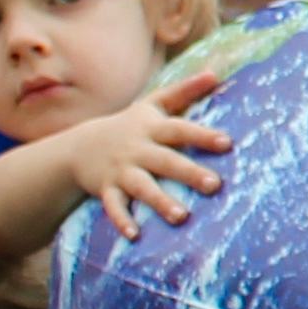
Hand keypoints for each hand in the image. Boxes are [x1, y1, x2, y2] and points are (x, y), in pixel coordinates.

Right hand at [64, 77, 232, 241]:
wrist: (81, 146)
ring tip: (181, 216)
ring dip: (160, 201)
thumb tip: (215, 73)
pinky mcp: (106, 190)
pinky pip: (113, 206)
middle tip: (215, 185)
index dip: (202, 135)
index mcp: (152, 128)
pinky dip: (122, 220)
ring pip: (141, 187)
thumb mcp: (153, 104)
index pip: (180, 130)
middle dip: (189, 173)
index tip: (227, 143)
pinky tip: (135, 236)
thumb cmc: (130, 125)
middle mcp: (137, 149)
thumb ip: (184, 91)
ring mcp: (120, 171)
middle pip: (166, 161)